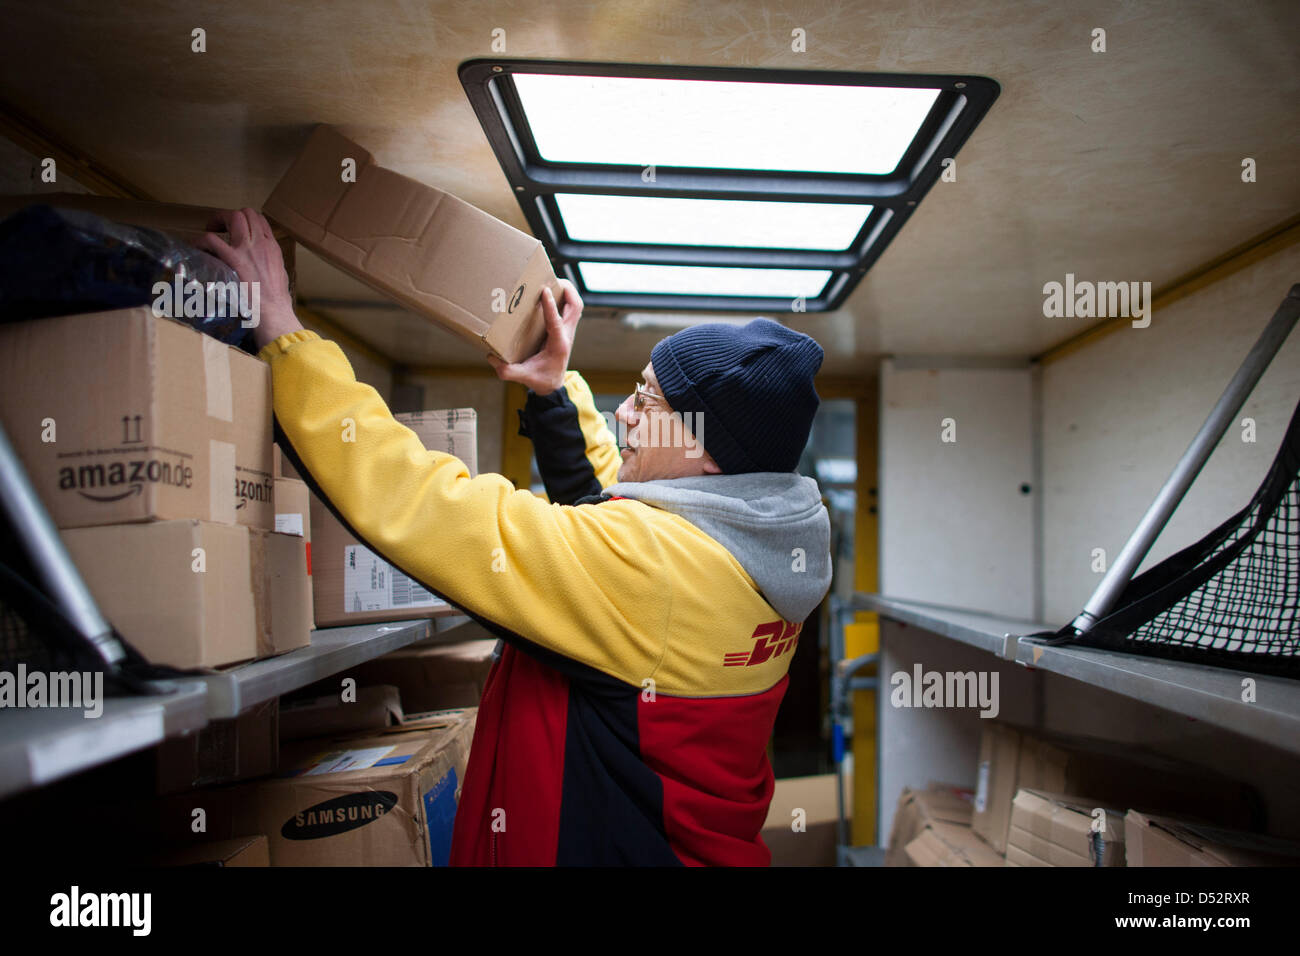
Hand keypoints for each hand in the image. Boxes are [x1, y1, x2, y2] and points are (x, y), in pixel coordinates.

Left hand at [196, 208, 302, 350]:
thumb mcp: (279, 274)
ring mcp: (246, 250)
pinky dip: (201, 241)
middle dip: (229, 216)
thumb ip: (270, 261)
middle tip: (219, 227)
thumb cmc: (276, 300)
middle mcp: (261, 244)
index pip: (260, 219)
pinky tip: (197, 248)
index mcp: (272, 248)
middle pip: (246, 213)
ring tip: (209, 232)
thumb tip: (260, 260)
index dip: (245, 219)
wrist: (273, 312)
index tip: (236, 229)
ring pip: (233, 216)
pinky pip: (212, 239)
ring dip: (217, 220)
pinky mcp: (233, 259)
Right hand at [487, 279, 582, 394]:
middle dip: (567, 290)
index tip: (544, 291)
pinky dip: (564, 296)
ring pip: (576, 305)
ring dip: (567, 291)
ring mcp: (569, 330)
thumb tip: (493, 358)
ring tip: (551, 280)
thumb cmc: (540, 379)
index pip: (556, 323)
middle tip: (551, 279)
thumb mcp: (523, 377)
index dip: (551, 307)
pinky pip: (571, 307)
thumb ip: (508, 371)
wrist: (554, 384)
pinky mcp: (566, 328)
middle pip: (576, 307)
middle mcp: (567, 335)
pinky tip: (550, 292)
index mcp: (558, 345)